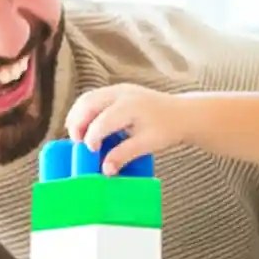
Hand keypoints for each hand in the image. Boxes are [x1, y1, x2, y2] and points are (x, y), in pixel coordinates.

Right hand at [65, 83, 187, 174]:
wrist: (182, 113)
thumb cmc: (167, 129)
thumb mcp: (147, 144)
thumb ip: (124, 154)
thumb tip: (105, 170)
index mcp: (130, 107)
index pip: (102, 122)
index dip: (92, 138)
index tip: (90, 152)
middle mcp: (121, 94)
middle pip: (88, 104)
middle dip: (77, 123)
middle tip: (76, 143)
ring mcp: (118, 89)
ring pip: (87, 98)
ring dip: (77, 115)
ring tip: (75, 135)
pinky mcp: (117, 90)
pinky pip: (94, 97)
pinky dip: (84, 110)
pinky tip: (83, 125)